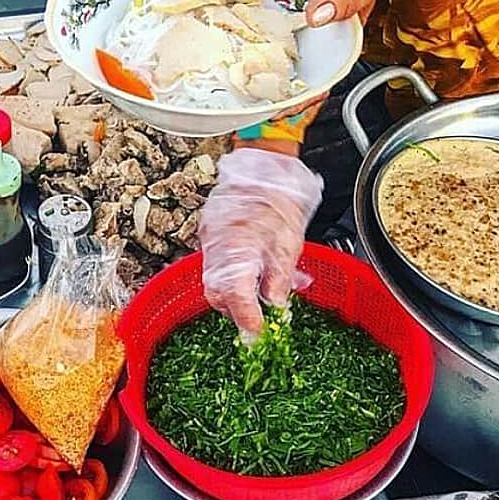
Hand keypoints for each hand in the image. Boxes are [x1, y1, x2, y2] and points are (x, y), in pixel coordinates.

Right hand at [198, 148, 322, 341]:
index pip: (236, 295)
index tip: (257, 334)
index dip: (246, 319)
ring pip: (215, 280)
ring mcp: (209, 240)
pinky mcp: (209, 234)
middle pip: (218, 293)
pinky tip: (251, 274)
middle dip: (237, 311)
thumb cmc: (277, 199)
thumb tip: (275, 303)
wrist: (261, 165)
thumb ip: (280, 275)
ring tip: (258, 297)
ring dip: (235, 294)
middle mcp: (218, 246)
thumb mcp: (289, 240)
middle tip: (258, 320)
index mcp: (239, 248)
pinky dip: (231, 276)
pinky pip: (216, 264)